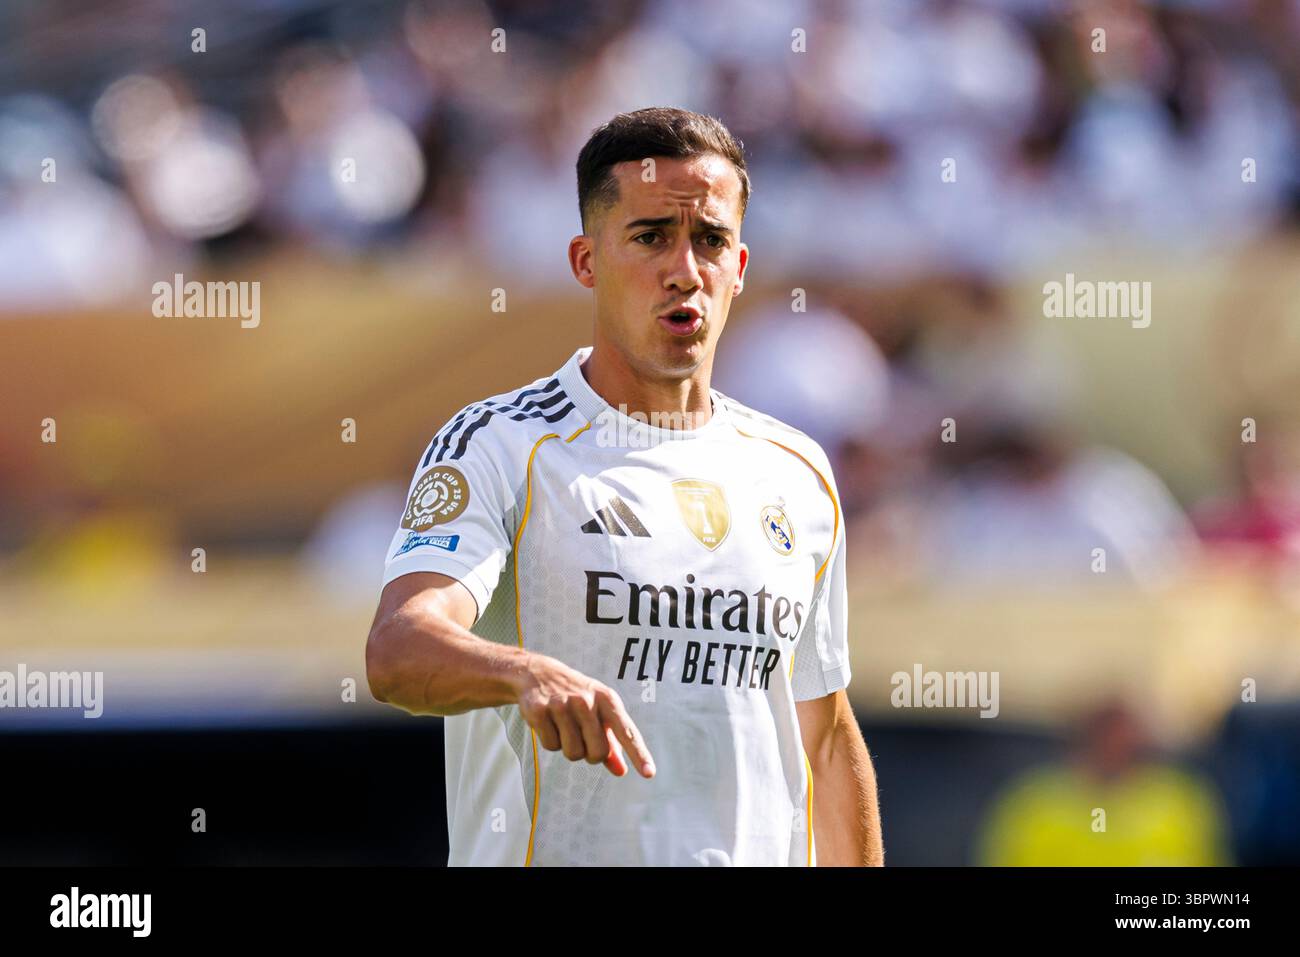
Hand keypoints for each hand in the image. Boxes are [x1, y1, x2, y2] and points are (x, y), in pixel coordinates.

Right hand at [514, 653, 655, 777]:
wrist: (539, 673)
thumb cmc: (577, 697)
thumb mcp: (599, 713)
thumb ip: (611, 742)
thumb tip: (621, 771)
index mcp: (607, 700)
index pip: (626, 731)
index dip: (638, 754)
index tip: (649, 773)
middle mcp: (587, 700)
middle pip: (598, 753)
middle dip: (590, 754)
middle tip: (582, 736)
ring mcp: (562, 705)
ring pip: (573, 753)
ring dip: (569, 748)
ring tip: (564, 727)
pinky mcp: (540, 711)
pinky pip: (551, 746)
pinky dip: (551, 741)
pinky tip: (549, 723)